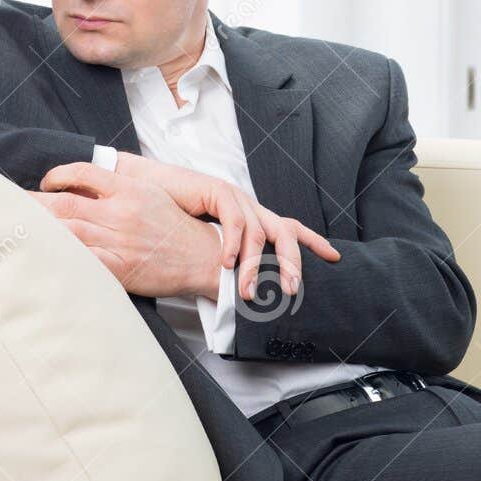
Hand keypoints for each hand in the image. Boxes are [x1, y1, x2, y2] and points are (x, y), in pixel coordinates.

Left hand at [29, 163, 223, 298]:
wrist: (204, 258)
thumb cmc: (176, 228)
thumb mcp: (152, 195)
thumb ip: (119, 188)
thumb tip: (84, 185)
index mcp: (130, 190)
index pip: (83, 174)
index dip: (57, 176)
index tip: (45, 184)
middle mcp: (122, 213)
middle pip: (65, 205)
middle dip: (33, 206)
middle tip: (10, 206)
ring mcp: (120, 241)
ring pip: (68, 232)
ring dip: (40, 232)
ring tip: (19, 232)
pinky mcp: (121, 269)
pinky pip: (83, 261)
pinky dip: (61, 258)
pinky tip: (44, 257)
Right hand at [98, 154, 340, 298]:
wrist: (146, 189)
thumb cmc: (175, 218)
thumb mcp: (208, 242)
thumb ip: (228, 258)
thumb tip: (241, 289)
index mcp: (253, 217)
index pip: (290, 227)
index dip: (313, 241)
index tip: (334, 257)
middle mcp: (250, 207)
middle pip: (284, 231)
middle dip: (292, 262)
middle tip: (291, 289)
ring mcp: (236, 197)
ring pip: (259, 233)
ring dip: (255, 266)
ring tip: (248, 290)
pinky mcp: (218, 190)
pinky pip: (234, 220)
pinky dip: (232, 245)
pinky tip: (225, 263)